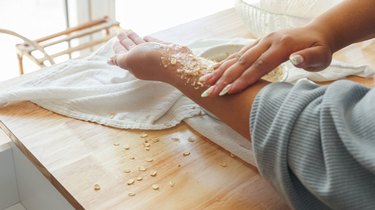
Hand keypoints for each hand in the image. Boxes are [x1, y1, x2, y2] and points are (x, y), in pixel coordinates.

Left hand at [109, 30, 169, 81]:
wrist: (175, 63)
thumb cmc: (151, 62)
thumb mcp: (129, 60)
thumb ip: (119, 59)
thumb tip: (111, 61)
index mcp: (134, 65)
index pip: (123, 55)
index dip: (118, 48)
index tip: (115, 41)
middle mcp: (144, 61)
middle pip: (131, 50)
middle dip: (125, 42)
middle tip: (120, 34)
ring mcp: (155, 55)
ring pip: (142, 45)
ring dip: (134, 39)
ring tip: (128, 31)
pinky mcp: (164, 50)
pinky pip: (154, 43)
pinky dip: (149, 40)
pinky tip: (146, 37)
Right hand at [200, 26, 333, 95]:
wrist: (318, 32)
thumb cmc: (320, 49)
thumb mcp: (321, 56)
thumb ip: (309, 58)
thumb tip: (295, 59)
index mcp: (282, 46)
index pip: (259, 66)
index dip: (243, 79)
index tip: (228, 91)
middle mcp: (267, 41)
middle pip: (242, 62)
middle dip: (224, 78)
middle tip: (209, 91)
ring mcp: (261, 41)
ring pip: (237, 57)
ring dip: (220, 70)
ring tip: (204, 81)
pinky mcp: (257, 43)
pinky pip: (238, 53)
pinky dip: (225, 62)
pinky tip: (214, 69)